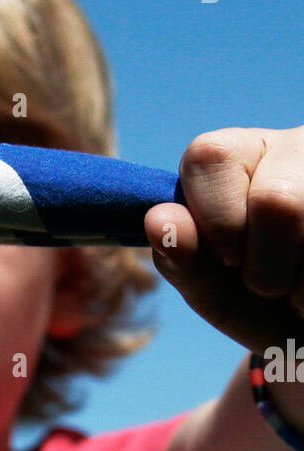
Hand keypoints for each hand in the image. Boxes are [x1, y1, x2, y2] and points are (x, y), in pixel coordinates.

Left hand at [144, 126, 303, 355]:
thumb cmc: (261, 305)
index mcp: (240, 156)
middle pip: (276, 202)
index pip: (208, 157)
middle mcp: (297, 145)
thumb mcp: (215, 292)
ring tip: (303, 291)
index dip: (215, 223)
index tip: (230, 259)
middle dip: (267, 271)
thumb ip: (184, 260)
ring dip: (303, 288)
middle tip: (273, 287)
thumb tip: (160, 218)